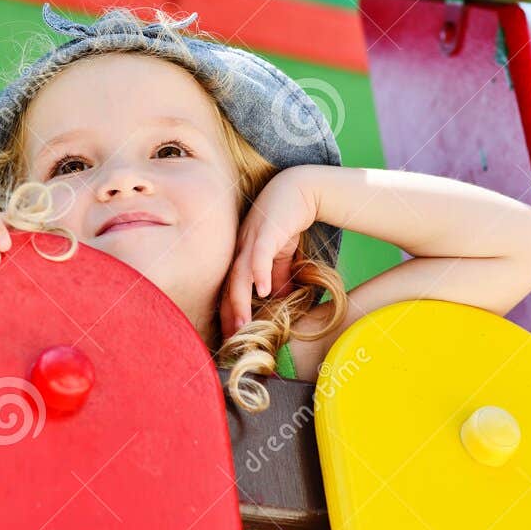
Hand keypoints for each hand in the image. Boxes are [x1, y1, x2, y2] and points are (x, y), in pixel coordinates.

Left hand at [219, 168, 319, 336]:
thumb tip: (278, 299)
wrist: (302, 188)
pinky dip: (260, 272)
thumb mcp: (281, 255)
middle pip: (229, 286)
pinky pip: (260, 254)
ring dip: (240, 301)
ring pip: (240, 274)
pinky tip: (264, 291)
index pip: (230, 289)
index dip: (229, 314)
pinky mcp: (268, 229)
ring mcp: (251, 238)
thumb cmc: (287, 220)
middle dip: (228, 315)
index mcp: (241, 255)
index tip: (231, 339)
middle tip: (231, 341)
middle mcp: (240, 248)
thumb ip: (277, 276)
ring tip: (242, 325)